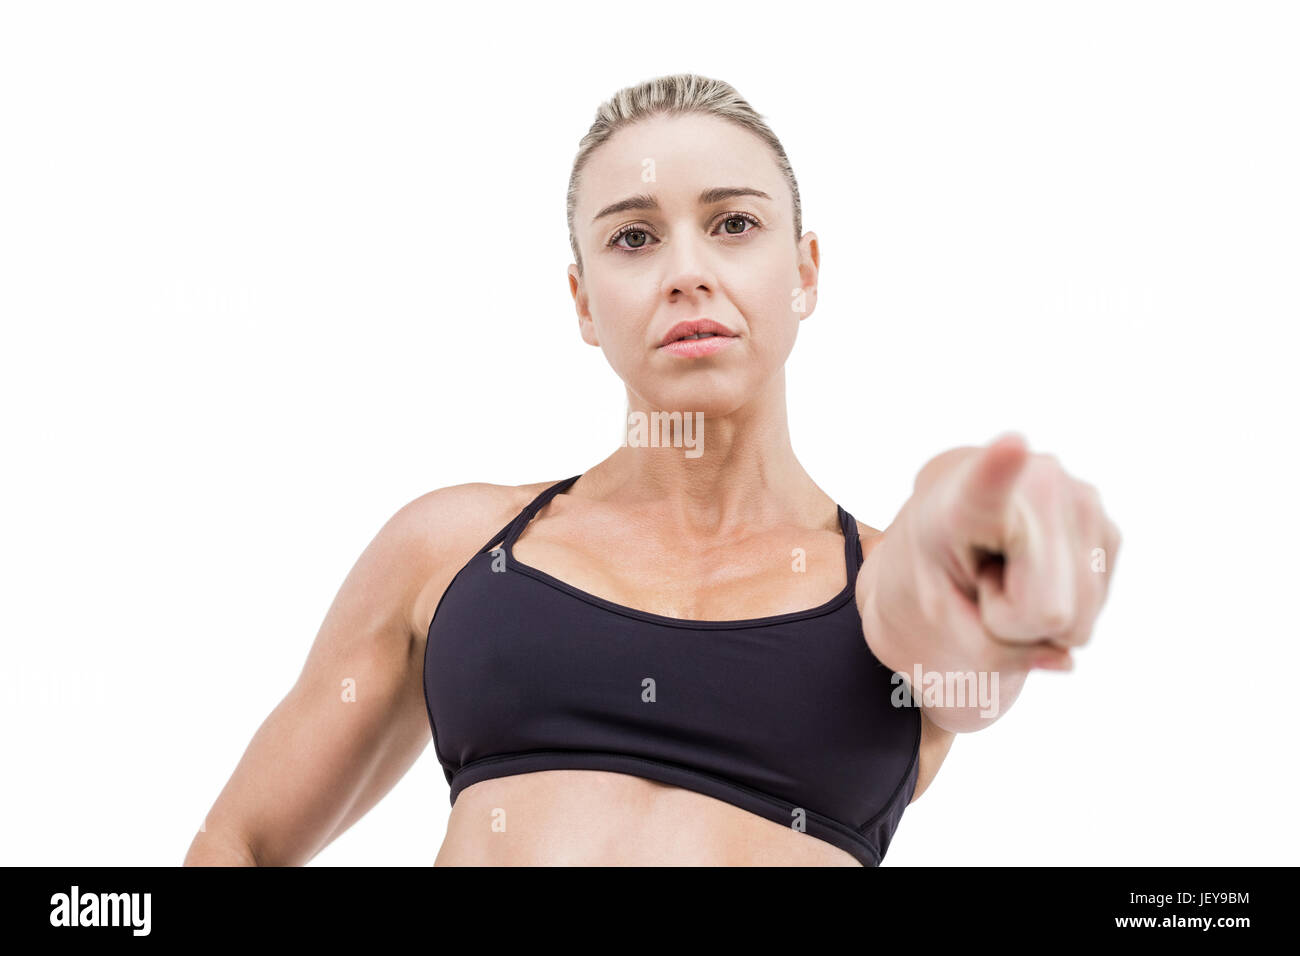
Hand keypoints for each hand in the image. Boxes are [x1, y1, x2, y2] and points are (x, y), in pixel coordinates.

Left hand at [857, 434, 1120, 679]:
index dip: (1001, 469)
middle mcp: (1036, 485)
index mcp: (965, 501)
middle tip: (985, 583)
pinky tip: (1035, 571)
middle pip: (1050, 614)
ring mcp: (1083, 500)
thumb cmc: (932, 576)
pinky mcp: (1109, 526)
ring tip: (1007, 573)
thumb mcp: (935, 622)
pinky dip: (1062, 605)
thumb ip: (988, 651)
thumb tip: (1066, 659)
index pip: (988, 487)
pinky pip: (1093, 608)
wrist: (949, 533)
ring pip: (1080, 619)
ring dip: (1040, 616)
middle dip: (1016, 622)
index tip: (1011, 444)